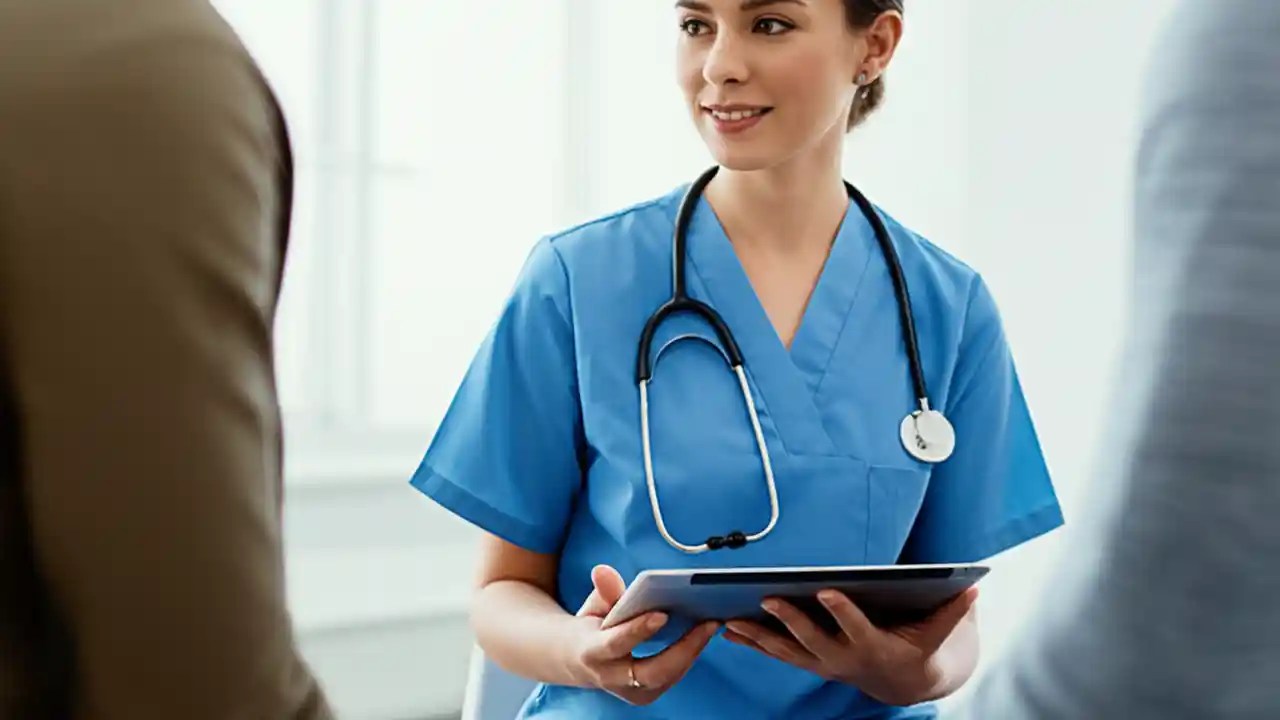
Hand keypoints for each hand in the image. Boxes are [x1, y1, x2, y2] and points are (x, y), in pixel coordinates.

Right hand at [561, 565, 719, 705]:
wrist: (579, 661)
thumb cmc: (590, 628)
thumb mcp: (592, 607)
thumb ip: (603, 591)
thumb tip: (602, 570)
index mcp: (592, 653)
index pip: (616, 645)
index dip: (639, 630)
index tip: (662, 613)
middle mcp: (612, 678)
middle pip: (653, 672)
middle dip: (683, 649)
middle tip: (709, 623)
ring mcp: (631, 691)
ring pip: (669, 676)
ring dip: (693, 650)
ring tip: (713, 623)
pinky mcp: (647, 693)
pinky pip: (673, 675)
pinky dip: (690, 655)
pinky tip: (705, 633)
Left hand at [723, 587, 978, 705]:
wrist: (906, 682)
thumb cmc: (922, 647)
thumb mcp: (940, 632)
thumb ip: (954, 610)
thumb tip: (973, 587)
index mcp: (875, 647)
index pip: (856, 626)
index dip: (842, 610)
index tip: (827, 590)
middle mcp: (845, 659)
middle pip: (813, 640)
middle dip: (791, 620)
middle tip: (768, 599)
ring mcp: (825, 664)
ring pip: (788, 652)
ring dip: (759, 636)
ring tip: (732, 619)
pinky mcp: (812, 663)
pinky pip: (779, 654)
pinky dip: (755, 643)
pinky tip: (731, 629)